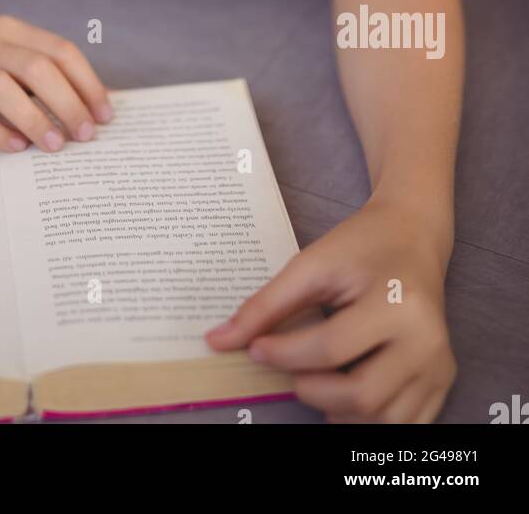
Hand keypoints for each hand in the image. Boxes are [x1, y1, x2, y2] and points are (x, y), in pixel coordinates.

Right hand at [0, 14, 112, 152]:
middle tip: (85, 136)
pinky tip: (15, 147)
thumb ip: (37, 71)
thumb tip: (90, 107)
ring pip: (1, 88)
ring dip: (35, 119)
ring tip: (55, 146)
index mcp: (8, 29)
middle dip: (68, 104)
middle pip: (36, 68)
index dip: (87, 84)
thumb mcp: (0, 52)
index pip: (60, 51)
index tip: (104, 115)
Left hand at [204, 197, 456, 422]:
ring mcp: (439, 365)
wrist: (412, 236)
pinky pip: (403, 424)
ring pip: (382, 420)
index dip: (284, 354)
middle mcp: (427, 341)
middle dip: (312, 390)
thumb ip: (267, 304)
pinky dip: (366, 419)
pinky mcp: (442, 380)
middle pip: (360, 395)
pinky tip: (343, 395)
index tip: (256, 349)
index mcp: (397, 302)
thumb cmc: (360, 246)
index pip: (331, 348)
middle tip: (291, 371)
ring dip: (337, 412)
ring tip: (315, 381)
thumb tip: (218, 340)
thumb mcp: (312, 263)